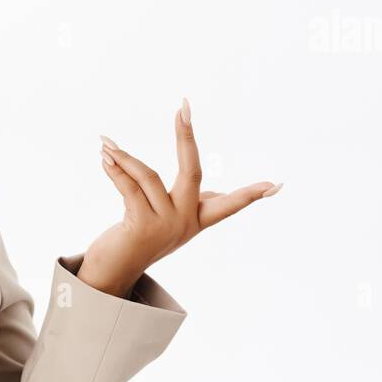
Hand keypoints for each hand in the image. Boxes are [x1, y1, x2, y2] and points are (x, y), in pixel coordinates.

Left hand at [76, 98, 280, 297]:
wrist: (112, 273)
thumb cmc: (142, 240)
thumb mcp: (172, 223)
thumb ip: (194, 205)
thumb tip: (216, 193)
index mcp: (196, 220)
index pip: (231, 204)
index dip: (252, 194)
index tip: (277, 186)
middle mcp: (184, 222)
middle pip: (192, 171)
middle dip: (186, 137)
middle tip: (183, 108)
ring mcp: (164, 226)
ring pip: (148, 177)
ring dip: (125, 158)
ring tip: (106, 144)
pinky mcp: (141, 228)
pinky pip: (130, 189)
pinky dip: (116, 171)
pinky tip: (105, 157)